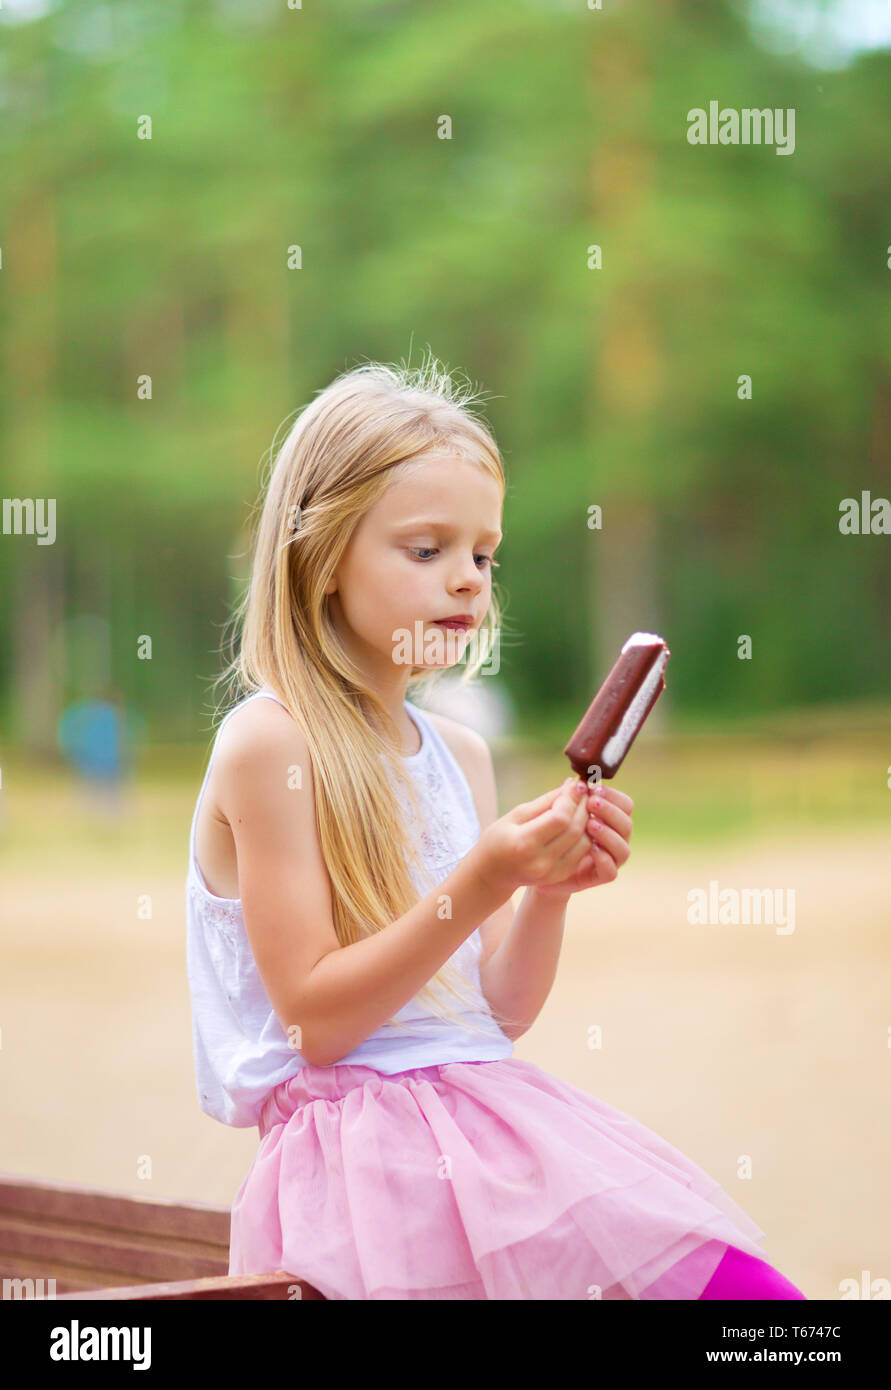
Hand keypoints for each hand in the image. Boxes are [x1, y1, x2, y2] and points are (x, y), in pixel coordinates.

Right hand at [473, 776, 598, 899]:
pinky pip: (581, 853)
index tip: (578, 784)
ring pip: (583, 843)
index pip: (559, 819)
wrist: (493, 873)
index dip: (572, 799)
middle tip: (585, 791)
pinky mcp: (559, 876)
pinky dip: (584, 836)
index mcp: (524, 843)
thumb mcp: (515, 815)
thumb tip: (570, 786)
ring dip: (588, 821)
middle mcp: (540, 861)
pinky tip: (581, 822)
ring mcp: (552, 872)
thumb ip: (544, 802)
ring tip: (584, 805)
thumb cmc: (498, 838)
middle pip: (574, 830)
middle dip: (583, 807)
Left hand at [530, 781, 633, 900]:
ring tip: (591, 825)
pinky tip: (591, 848)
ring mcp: (610, 860)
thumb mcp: (558, 814)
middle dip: (610, 812)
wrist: (540, 865)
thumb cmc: (552, 833)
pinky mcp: (600, 877)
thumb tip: (573, 781)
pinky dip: (604, 859)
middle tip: (592, 804)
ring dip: (609, 834)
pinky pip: (611, 872)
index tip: (594, 788)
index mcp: (610, 820)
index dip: (613, 796)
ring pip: (623, 849)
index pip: (625, 805)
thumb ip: (569, 800)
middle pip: (627, 824)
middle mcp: (615, 839)